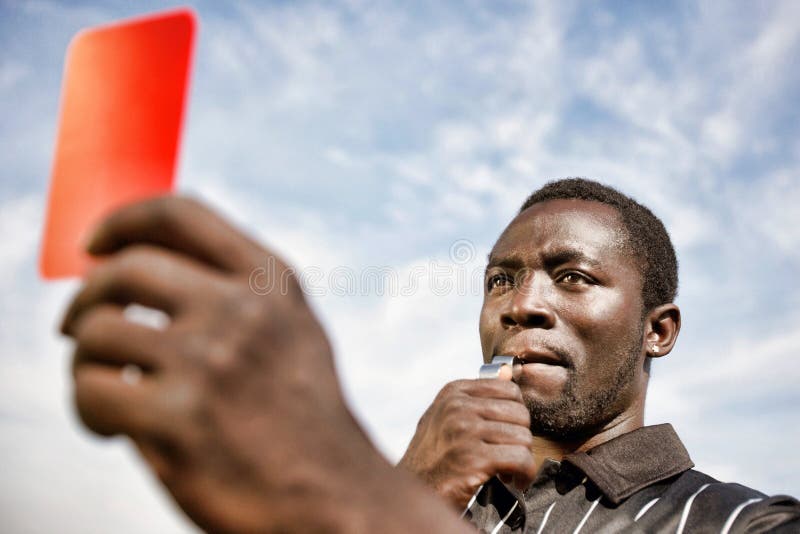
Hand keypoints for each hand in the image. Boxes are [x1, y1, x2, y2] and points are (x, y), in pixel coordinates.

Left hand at [61, 196, 468, 532]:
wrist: (332, 495)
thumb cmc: (303, 417)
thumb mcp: (294, 332)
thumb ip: (241, 290)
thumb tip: (148, 263)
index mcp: (271, 283)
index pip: (182, 213)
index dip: (123, 220)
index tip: (94, 244)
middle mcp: (242, 310)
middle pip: (124, 269)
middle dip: (85, 296)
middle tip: (73, 326)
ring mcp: (209, 361)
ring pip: (96, 330)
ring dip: (82, 360)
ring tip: (102, 388)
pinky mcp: (177, 419)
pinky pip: (89, 390)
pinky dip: (86, 410)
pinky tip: (110, 429)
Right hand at [397, 377, 535, 508]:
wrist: (409, 495)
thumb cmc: (431, 458)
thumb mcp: (446, 417)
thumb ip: (475, 396)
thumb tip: (506, 371)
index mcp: (454, 393)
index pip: (510, 390)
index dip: (516, 416)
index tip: (507, 435)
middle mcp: (458, 407)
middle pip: (520, 414)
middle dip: (520, 440)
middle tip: (509, 458)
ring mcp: (465, 431)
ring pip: (523, 438)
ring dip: (523, 460)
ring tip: (508, 471)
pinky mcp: (473, 459)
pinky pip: (520, 459)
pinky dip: (524, 474)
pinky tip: (512, 481)